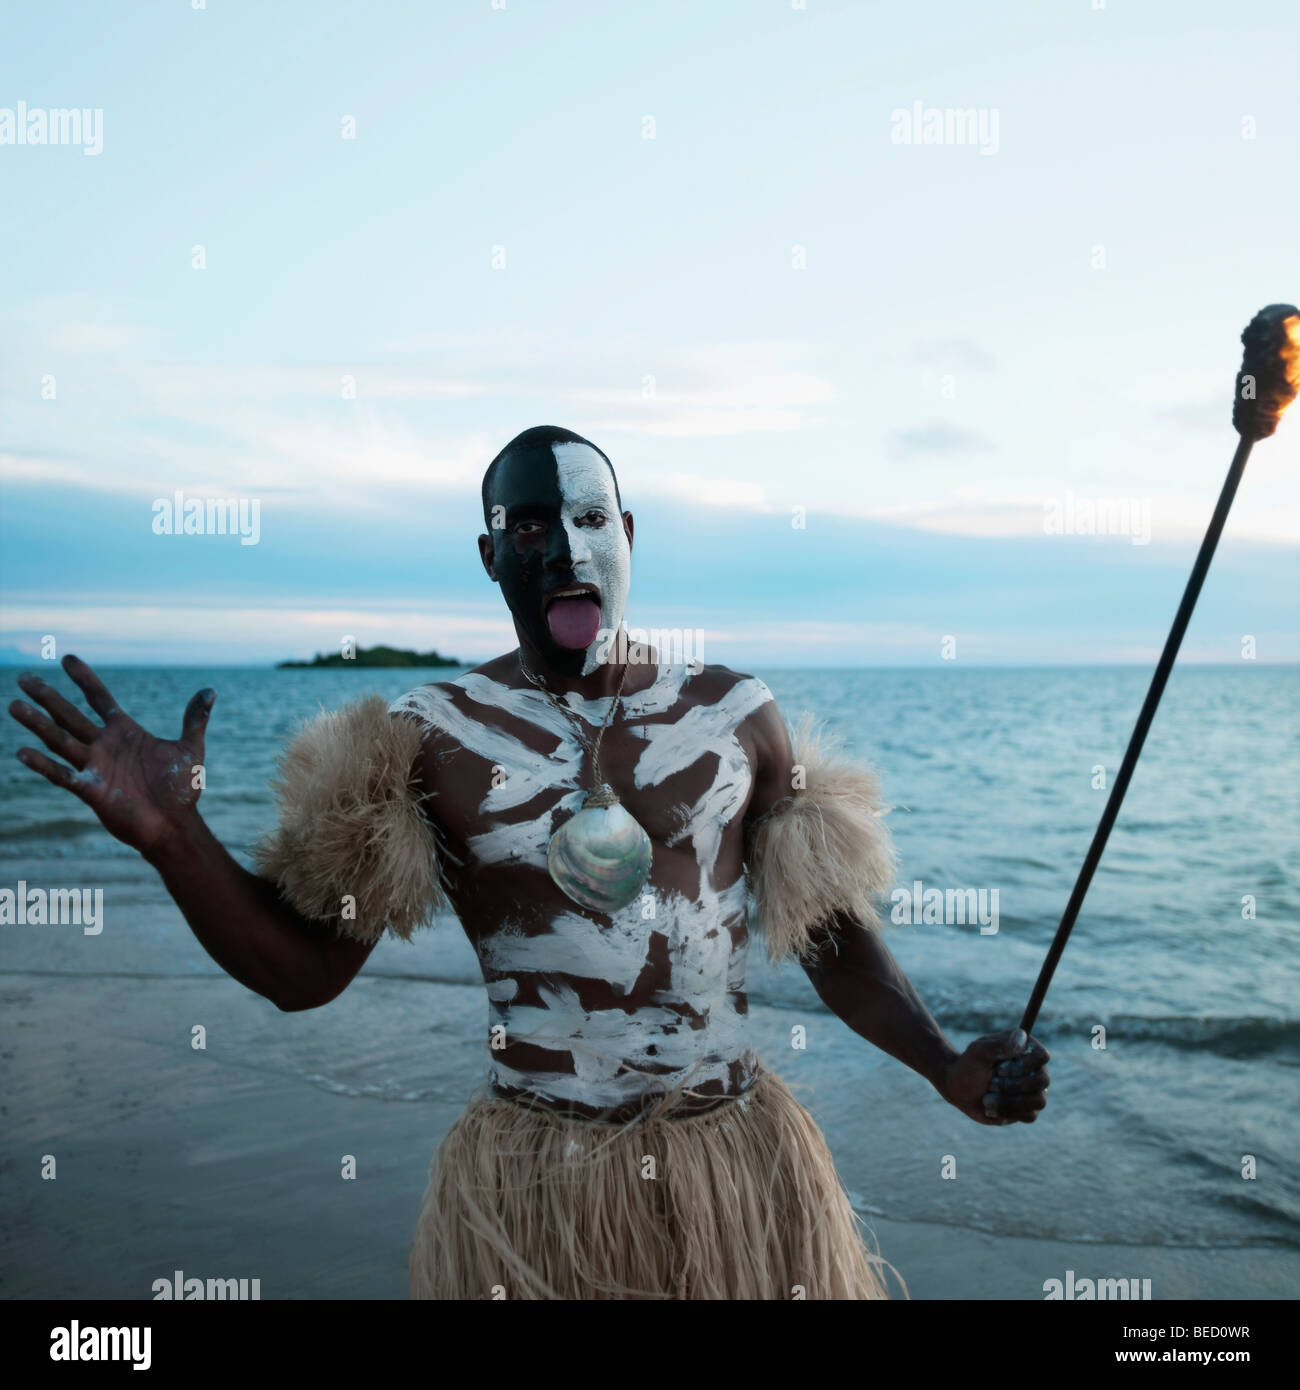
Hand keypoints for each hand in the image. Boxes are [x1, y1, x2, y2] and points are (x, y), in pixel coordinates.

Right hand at [10, 654, 215, 855]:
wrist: (174, 824)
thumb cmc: (180, 789)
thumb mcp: (190, 749)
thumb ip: (194, 719)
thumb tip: (210, 690)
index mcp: (125, 732)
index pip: (99, 699)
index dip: (84, 680)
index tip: (67, 659)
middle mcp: (104, 746)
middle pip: (70, 715)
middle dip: (48, 697)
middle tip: (24, 678)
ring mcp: (95, 767)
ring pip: (59, 740)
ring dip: (38, 725)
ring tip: (15, 706)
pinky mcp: (91, 790)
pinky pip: (62, 775)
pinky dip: (43, 765)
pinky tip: (23, 752)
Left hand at [940, 1026, 1048, 1125]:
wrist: (959, 1088)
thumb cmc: (969, 1065)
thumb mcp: (979, 1052)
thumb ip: (1000, 1044)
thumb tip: (1022, 1036)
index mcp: (1025, 1048)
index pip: (1042, 1056)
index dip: (1023, 1066)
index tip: (999, 1069)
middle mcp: (1034, 1068)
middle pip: (1042, 1080)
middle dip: (1013, 1086)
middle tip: (990, 1084)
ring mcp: (1033, 1089)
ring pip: (1038, 1100)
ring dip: (1010, 1102)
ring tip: (987, 1099)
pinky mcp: (1028, 1108)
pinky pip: (1030, 1115)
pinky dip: (1008, 1113)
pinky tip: (991, 1109)